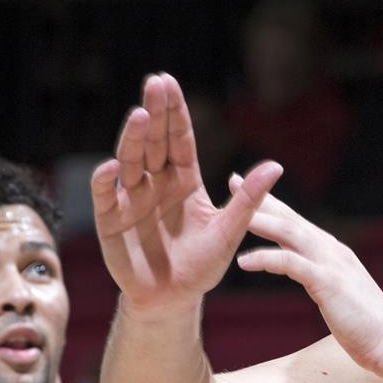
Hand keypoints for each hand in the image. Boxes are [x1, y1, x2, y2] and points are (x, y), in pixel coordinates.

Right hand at [90, 73, 282, 311]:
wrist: (173, 300)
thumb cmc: (202, 265)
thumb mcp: (229, 231)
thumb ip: (249, 199)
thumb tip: (277, 165)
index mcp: (184, 180)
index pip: (179, 139)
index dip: (174, 112)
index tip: (169, 82)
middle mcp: (155, 183)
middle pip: (154, 142)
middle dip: (155, 112)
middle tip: (155, 82)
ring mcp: (130, 199)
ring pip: (130, 162)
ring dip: (133, 138)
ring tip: (139, 115)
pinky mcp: (111, 221)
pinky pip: (106, 197)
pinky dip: (105, 182)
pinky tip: (111, 166)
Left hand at [234, 185, 382, 371]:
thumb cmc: (367, 327)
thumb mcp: (341, 295)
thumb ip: (325, 280)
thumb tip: (313, 278)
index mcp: (335, 253)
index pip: (299, 222)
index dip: (274, 205)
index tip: (250, 190)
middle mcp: (333, 250)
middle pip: (291, 218)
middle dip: (261, 199)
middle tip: (233, 179)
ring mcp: (332, 264)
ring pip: (290, 232)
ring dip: (260, 220)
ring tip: (230, 212)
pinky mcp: (328, 282)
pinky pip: (291, 263)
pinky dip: (266, 258)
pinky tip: (243, 261)